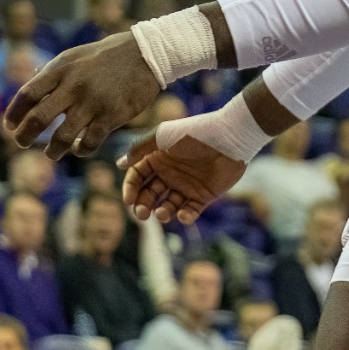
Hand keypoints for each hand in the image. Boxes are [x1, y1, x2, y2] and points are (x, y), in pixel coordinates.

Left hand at [4, 32, 159, 158]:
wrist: (145, 53)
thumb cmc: (106, 56)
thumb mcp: (74, 57)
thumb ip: (51, 74)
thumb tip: (29, 94)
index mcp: (61, 69)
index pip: (27, 95)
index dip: (14, 113)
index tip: (10, 125)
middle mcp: (73, 86)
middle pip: (38, 118)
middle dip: (24, 136)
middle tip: (21, 143)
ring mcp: (93, 102)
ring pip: (62, 137)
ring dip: (52, 150)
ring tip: (51, 153)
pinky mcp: (112, 115)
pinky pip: (89, 142)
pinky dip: (80, 150)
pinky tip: (79, 148)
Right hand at [121, 132, 244, 224]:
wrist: (229, 137)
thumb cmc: (194, 133)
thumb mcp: (162, 137)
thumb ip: (139, 149)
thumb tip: (118, 164)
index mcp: (158, 159)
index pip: (137, 177)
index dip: (130, 189)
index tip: (129, 199)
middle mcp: (170, 173)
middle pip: (149, 195)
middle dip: (143, 206)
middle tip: (142, 214)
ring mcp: (187, 186)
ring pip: (168, 206)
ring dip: (162, 213)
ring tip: (163, 214)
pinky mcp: (204, 195)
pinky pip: (191, 211)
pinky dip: (185, 216)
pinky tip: (183, 214)